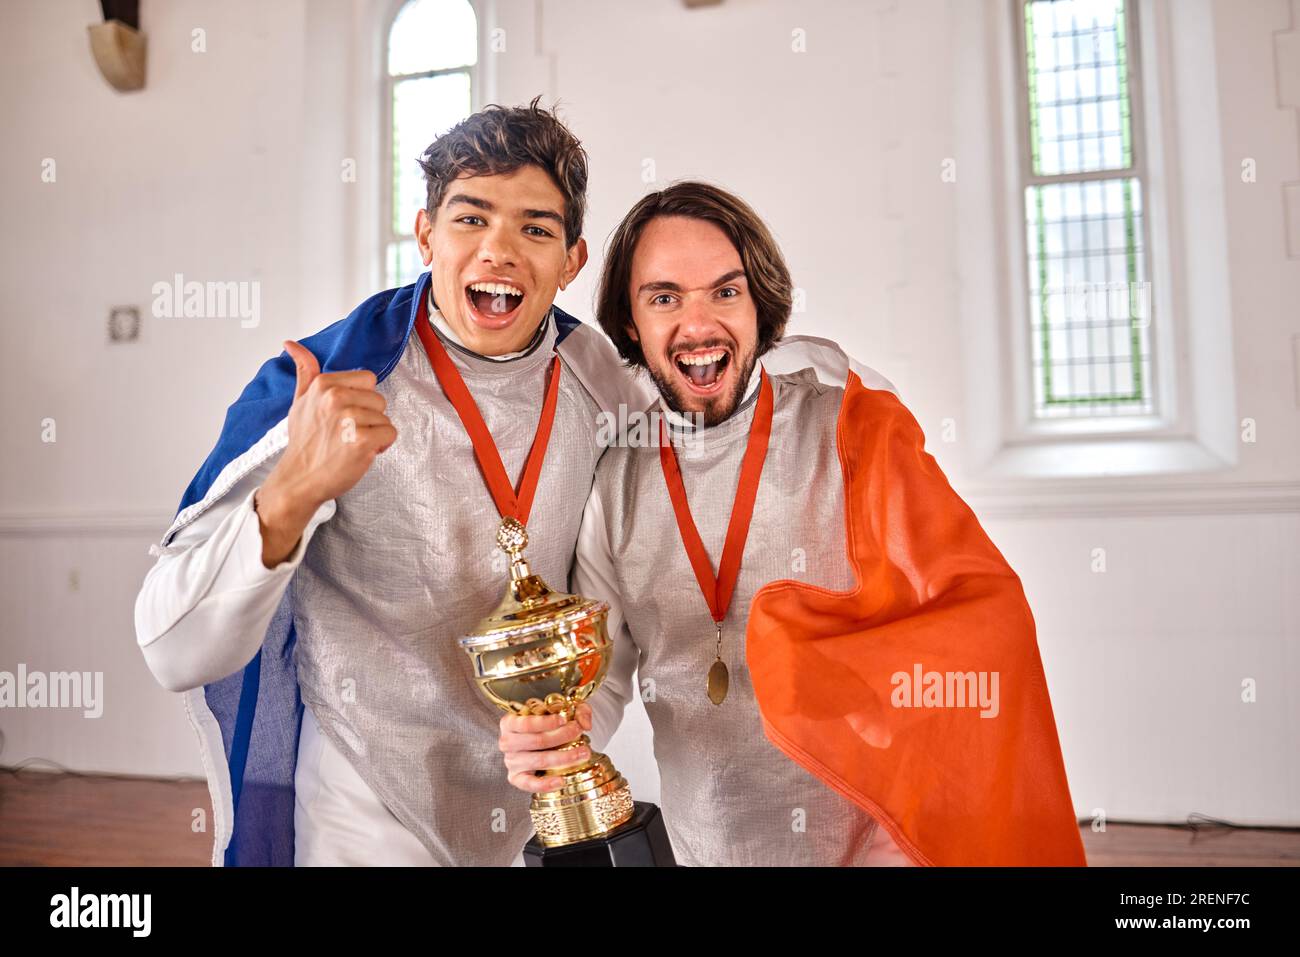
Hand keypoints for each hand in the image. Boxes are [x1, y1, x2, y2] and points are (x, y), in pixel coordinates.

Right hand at [255, 340, 396, 566]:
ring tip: (351, 443)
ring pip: (385, 418)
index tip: (343, 415)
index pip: (367, 379)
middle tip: (346, 433)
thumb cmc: (304, 442)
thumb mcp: (300, 402)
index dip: (361, 399)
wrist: (300, 479)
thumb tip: (291, 344)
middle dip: (369, 417)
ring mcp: (349, 419)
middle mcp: (335, 398)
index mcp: (324, 384)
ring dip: (374, 433)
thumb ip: (304, 371)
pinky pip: (390, 434)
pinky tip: (361, 453)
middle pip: (379, 399)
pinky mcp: (361, 440)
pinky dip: (381, 446)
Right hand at [498, 703, 593, 793]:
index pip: (526, 723)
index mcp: (510, 722)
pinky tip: (561, 780)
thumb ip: (577, 711)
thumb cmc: (548, 725)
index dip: (546, 722)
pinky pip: (529, 784)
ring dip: (563, 758)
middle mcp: (507, 742)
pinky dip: (545, 784)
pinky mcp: (516, 778)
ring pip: (538, 761)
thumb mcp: (563, 711)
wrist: (543, 742)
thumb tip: (585, 724)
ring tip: (582, 753)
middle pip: (536, 741)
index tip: (564, 720)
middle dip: (562, 736)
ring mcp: (511, 761)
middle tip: (578, 733)